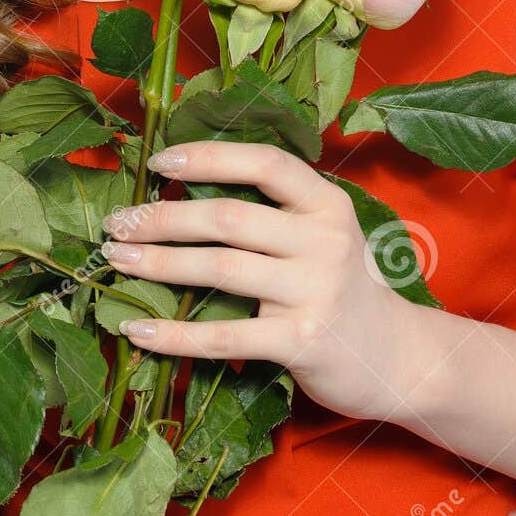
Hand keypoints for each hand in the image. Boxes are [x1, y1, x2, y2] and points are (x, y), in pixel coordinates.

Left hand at [99, 138, 422, 423]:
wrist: (399, 359)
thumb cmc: (342, 289)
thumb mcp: (324, 236)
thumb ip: (276, 213)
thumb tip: (185, 192)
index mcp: (327, 203)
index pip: (266, 164)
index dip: (210, 156)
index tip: (159, 160)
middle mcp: (324, 240)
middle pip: (230, 217)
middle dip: (164, 217)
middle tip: (118, 223)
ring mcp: (315, 291)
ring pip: (221, 268)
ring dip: (160, 264)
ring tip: (116, 261)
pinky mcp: (302, 341)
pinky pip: (224, 336)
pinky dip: (174, 334)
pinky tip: (137, 328)